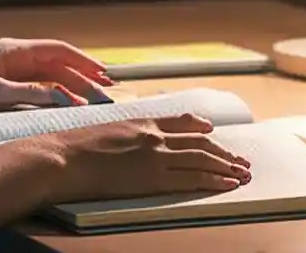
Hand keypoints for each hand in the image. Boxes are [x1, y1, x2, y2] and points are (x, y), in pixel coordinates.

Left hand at [0, 38, 114, 116]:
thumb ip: (30, 94)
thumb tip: (64, 95)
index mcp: (14, 50)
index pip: (58, 51)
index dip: (84, 62)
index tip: (104, 74)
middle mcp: (15, 57)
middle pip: (58, 65)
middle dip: (83, 78)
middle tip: (106, 94)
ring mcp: (9, 71)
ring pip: (49, 77)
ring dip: (71, 88)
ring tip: (92, 101)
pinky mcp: (1, 85)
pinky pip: (35, 88)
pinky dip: (53, 95)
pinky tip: (65, 105)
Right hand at [38, 114, 252, 203]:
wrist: (63, 157)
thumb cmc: (73, 148)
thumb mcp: (105, 131)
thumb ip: (124, 135)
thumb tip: (126, 143)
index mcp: (142, 122)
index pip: (181, 122)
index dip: (201, 128)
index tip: (213, 131)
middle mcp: (154, 135)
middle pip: (199, 142)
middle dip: (223, 151)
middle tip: (240, 159)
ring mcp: (156, 155)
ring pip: (202, 159)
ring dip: (226, 166)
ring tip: (242, 173)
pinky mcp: (154, 177)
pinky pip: (193, 178)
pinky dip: (214, 180)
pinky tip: (227, 184)